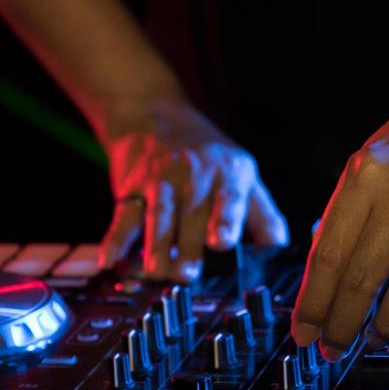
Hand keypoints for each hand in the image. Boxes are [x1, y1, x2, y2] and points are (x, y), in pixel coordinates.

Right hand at [99, 97, 289, 280]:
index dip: (225, 219)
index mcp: (229, 175)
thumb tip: (279, 250)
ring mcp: (161, 180)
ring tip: (155, 270)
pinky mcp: (132, 186)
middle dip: (188, 246)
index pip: (230, 198)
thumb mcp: (242, 173)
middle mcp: (195, 175)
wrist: (153, 115)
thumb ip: (263, 213)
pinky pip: (124, 215)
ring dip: (156, 244)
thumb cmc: (207, 155)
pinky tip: (109, 259)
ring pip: (159, 215)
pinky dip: (115, 238)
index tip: (222, 240)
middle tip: (186, 274)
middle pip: (191, 215)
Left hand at [289, 86, 388, 359]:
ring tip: (373, 339)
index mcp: (365, 174)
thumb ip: (347, 216)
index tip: (302, 332)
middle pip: (363, 279)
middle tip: (332, 349)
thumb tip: (324, 284)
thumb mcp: (368, 163)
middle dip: (342, 325)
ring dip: (386, 325)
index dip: (313, 303)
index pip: (329, 255)